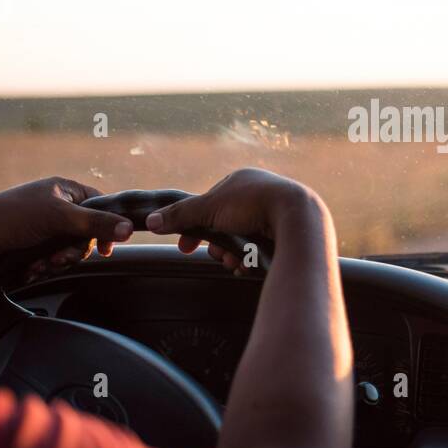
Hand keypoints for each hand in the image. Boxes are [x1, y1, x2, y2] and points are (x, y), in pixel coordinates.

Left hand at [0, 177, 132, 277]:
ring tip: (40, 264)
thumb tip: (129, 228)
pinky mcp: (33, 242)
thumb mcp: (58, 217)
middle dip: (73, 251)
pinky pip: (52, 257)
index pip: (101, 206)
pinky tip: (32, 268)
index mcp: (66, 190)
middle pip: (86, 233)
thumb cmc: (11, 217)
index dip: (106, 227)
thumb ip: (95, 223)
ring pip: (68, 249)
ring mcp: (45, 225)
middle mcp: (57, 205)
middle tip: (60, 258)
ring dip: (56, 261)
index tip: (106, 248)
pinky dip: (44, 266)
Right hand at [145, 168, 322, 271]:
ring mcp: (274, 213)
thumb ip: (180, 215)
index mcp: (241, 181)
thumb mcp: (209, 208)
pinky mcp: (285, 232)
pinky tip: (247, 266)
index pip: (210, 206)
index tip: (185, 248)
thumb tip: (150, 221)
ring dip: (232, 255)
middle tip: (217, 257)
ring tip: (235, 262)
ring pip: (242, 241)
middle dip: (217, 246)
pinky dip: (250, 259)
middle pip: (225, 227)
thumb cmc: (253, 204)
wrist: (297, 217)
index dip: (195, 228)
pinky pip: (260, 250)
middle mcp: (259, 194)